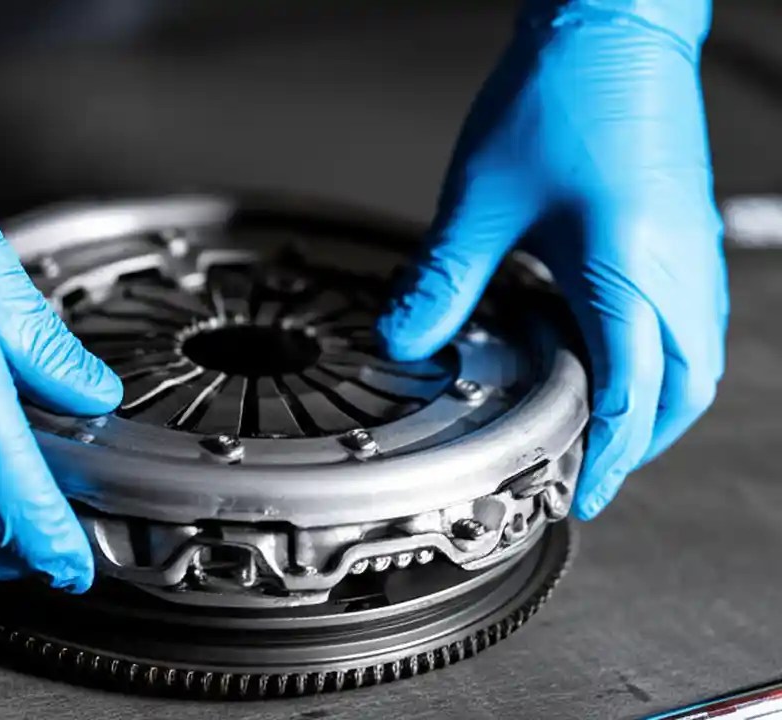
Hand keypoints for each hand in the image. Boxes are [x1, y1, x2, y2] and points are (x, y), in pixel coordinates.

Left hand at [376, 0, 726, 519]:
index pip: (627, 395)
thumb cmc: (561, 94)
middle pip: (680, 393)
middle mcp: (673, 272)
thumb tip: (405, 340)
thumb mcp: (482, 199)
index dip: (603, 456)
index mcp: (627, 271)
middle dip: (637, 442)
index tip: (580, 492)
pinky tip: (610, 350)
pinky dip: (658, 359)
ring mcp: (688, 254)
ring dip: (652, 403)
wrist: (614, 25)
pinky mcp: (683, 234)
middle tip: (590, 467)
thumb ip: (443, 280)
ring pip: (692, 360)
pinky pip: (687, 322)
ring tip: (599, 423)